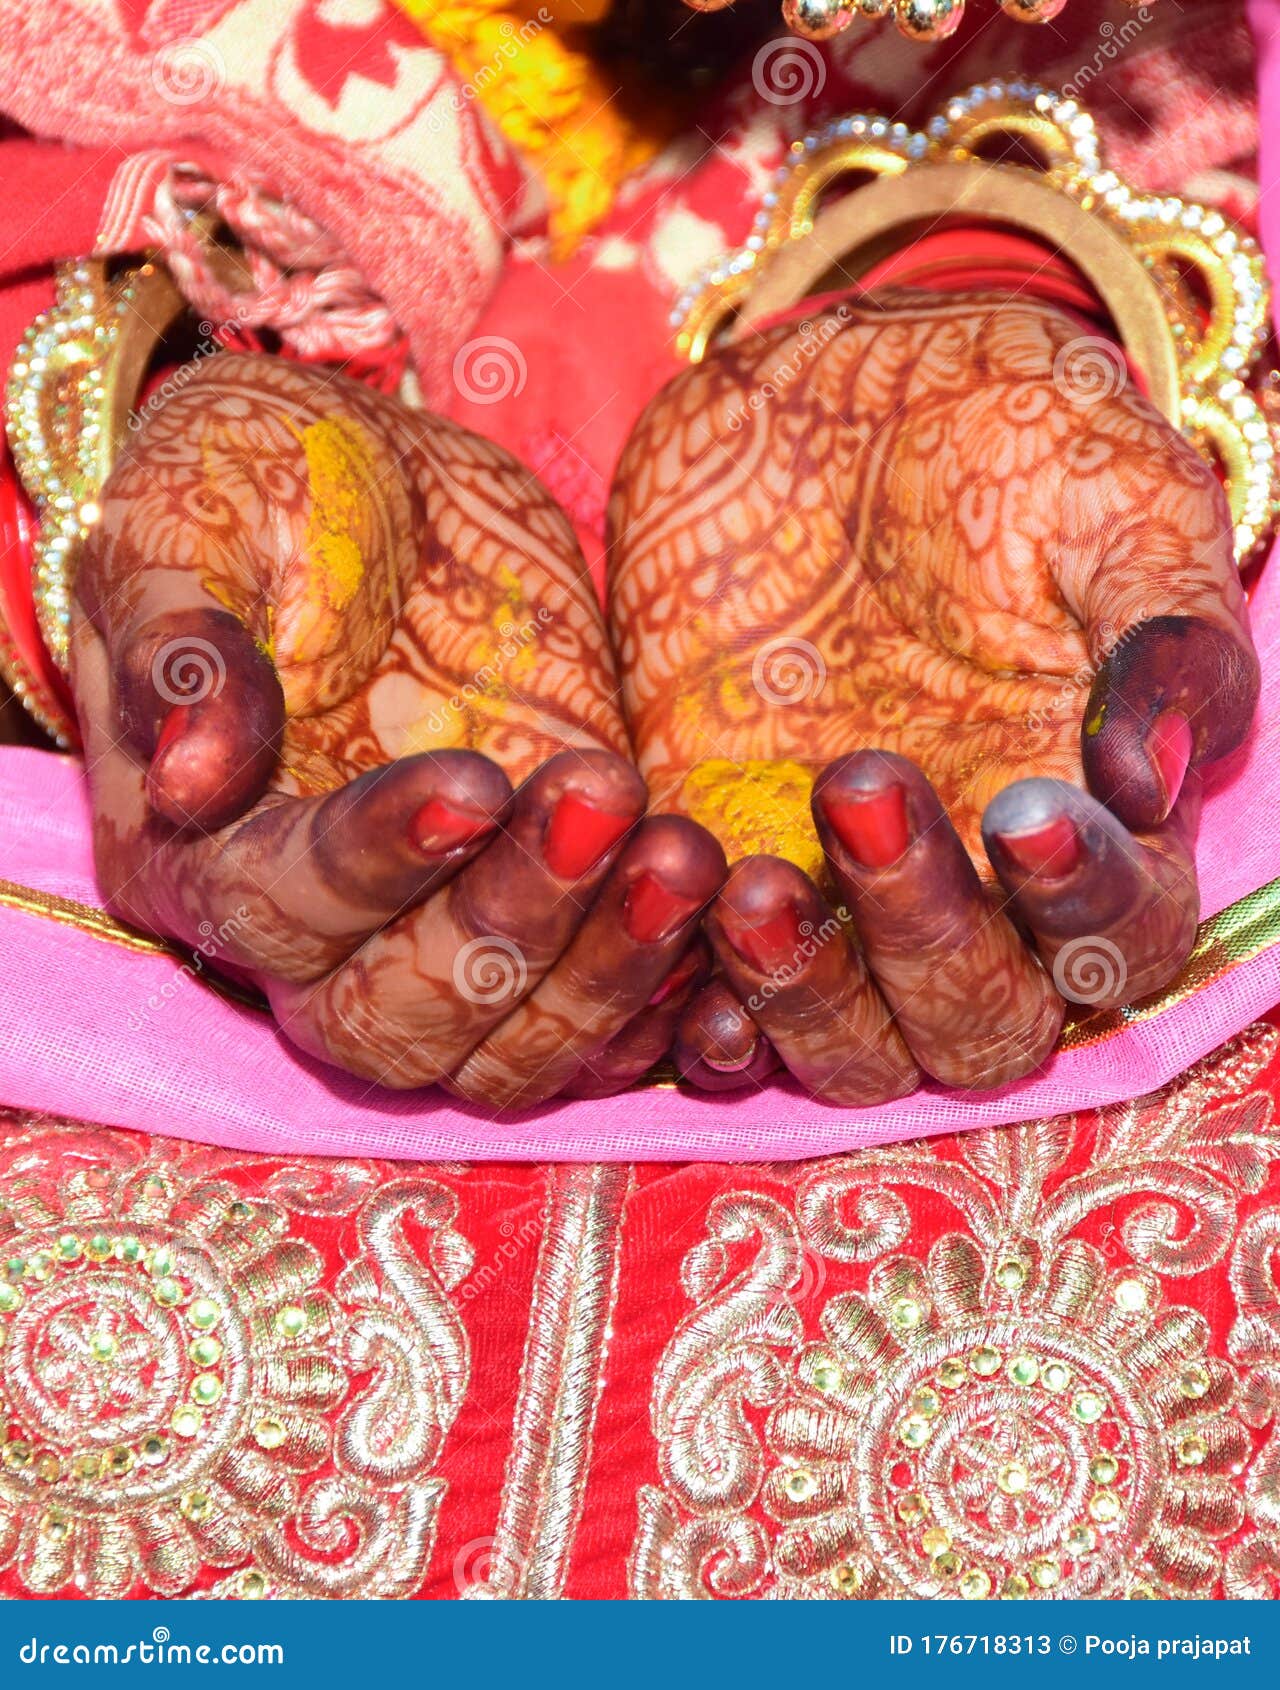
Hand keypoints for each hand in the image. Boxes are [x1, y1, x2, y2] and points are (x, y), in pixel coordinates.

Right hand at [74, 354, 724, 1105]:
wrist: (393, 489)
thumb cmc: (266, 478)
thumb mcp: (190, 504)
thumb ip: (176, 632)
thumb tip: (182, 780)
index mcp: (196, 853)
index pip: (275, 908)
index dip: (376, 860)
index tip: (478, 776)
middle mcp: (312, 940)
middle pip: (394, 1020)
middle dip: (507, 927)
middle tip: (605, 802)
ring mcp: (437, 945)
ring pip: (508, 1051)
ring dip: (606, 972)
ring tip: (691, 853)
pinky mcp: (548, 930)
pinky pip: (605, 1027)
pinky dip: (672, 999)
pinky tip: (738, 920)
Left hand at [608, 293, 1259, 1101]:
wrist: (815, 404)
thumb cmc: (1000, 432)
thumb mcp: (1114, 493)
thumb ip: (1165, 632)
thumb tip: (1151, 783)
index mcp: (1091, 820)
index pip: (1122, 934)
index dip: (1082, 900)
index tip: (1025, 806)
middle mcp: (973, 891)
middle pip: (980, 1025)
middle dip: (926, 941)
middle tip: (862, 782)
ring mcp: (838, 898)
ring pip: (852, 1044)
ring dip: (804, 994)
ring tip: (750, 882)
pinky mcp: (720, 872)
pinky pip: (715, 1005)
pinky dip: (697, 1018)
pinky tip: (675, 973)